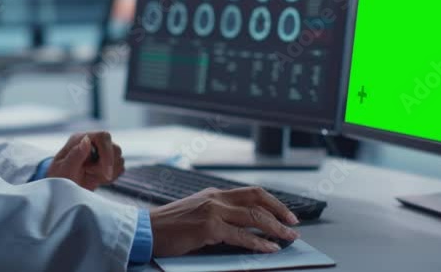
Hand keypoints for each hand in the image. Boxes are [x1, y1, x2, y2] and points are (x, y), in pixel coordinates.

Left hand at [45, 131, 123, 190]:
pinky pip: (120, 168)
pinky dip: (112, 176)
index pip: (103, 137)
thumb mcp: (63, 170)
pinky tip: (98, 179)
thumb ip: (75, 155)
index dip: (107, 153)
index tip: (105, 172)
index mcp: (80, 140)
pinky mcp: (107, 163)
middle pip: (114, 148)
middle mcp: (92, 143)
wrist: (61, 191)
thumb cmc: (58, 179)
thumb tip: (87, 140)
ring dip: (108, 172)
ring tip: (91, 175)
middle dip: (106, 166)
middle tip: (89, 173)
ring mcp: (100, 152)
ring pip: (119, 158)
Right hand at [149, 187, 300, 256]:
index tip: (287, 214)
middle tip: (294, 225)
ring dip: (275, 228)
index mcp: (215, 193)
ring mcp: (212, 211)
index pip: (252, 192)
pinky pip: (240, 235)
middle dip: (280, 212)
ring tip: (288, 238)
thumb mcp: (197, 213)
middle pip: (258, 200)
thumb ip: (218, 215)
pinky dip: (258, 242)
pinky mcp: (207, 227)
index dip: (273, 202)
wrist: (146, 230)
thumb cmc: (169, 227)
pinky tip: (269, 248)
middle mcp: (216, 198)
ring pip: (253, 216)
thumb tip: (243, 227)